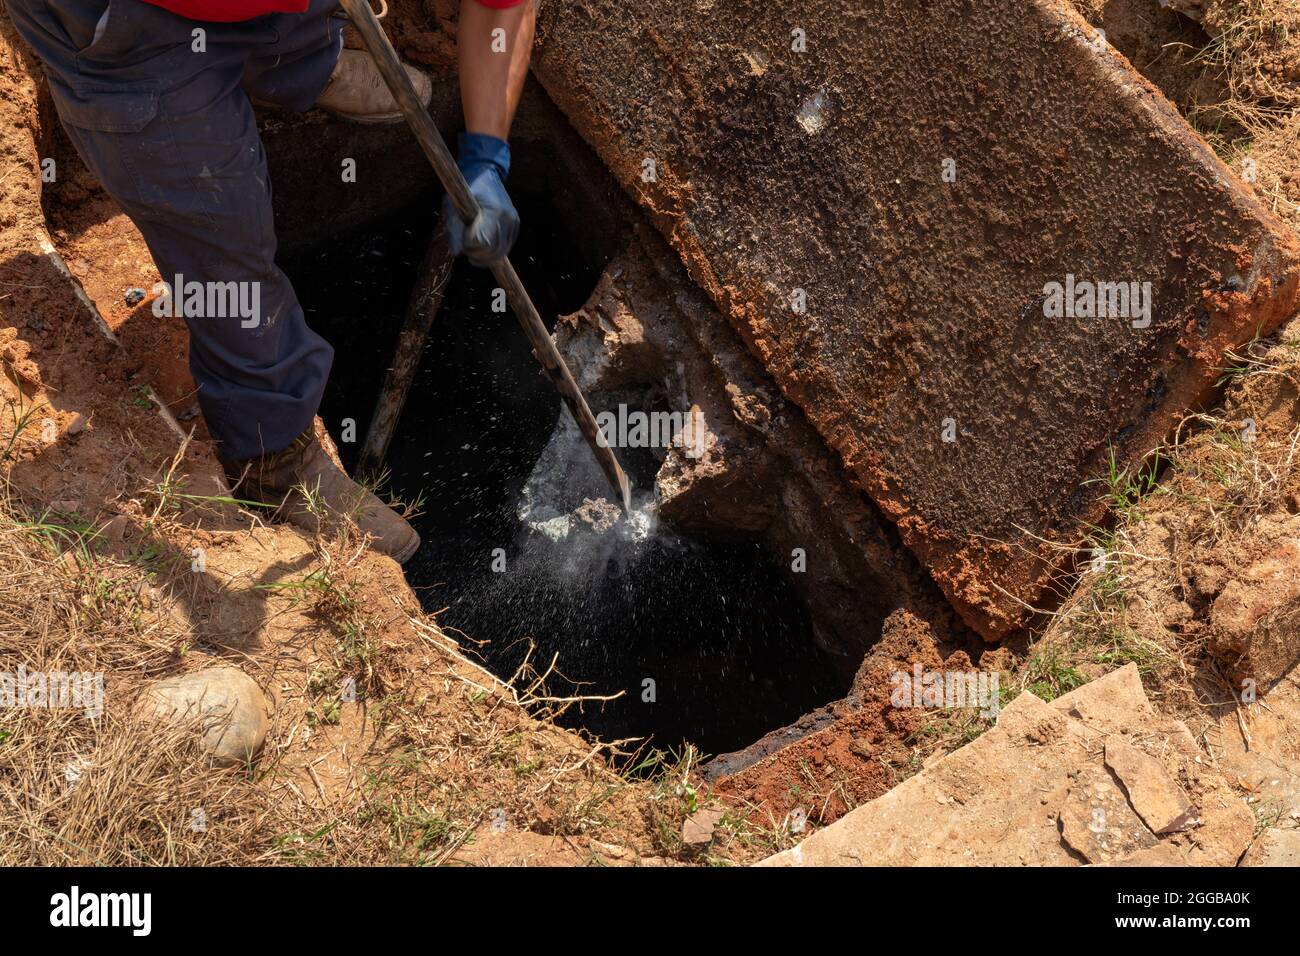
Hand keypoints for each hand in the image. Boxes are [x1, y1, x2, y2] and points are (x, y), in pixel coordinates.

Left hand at [444, 133, 518, 267]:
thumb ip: (454, 229)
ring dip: (483, 255)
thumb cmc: (466, 188)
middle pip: (493, 252)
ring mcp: (514, 223)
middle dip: (475, 253)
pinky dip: (492, 252)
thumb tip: (455, 253)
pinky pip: (504, 250)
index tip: (461, 237)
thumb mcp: (453, 204)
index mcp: (494, 211)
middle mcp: (508, 218)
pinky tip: (482, 244)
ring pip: (500, 254)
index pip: (483, 243)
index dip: (469, 245)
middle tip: (464, 243)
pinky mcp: (515, 227)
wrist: (485, 173)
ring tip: (472, 245)